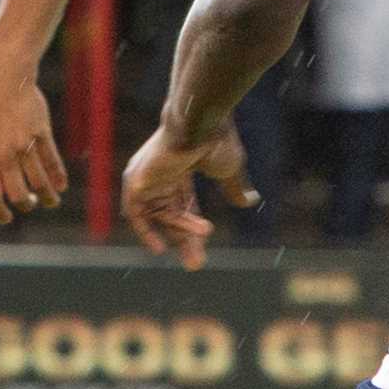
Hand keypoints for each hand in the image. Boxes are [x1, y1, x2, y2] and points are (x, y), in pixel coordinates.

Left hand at [0, 69, 68, 224]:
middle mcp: (4, 154)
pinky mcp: (41, 133)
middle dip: (26, 205)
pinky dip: (58, 177)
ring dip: (47, 197)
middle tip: (30, 204)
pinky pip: (52, 162)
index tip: (7, 218)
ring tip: (51, 202)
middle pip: (19, 195)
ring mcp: (24, 144)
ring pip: (39, 182)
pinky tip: (61, 185)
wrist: (5, 79)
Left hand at [122, 119, 253, 267]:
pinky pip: (137, 213)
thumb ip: (234, 189)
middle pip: (171, 215)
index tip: (202, 251)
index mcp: (182, 167)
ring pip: (160, 216)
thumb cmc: (215, 141)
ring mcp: (148, 176)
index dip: (193, 228)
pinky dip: (145, 231)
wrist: (199, 124)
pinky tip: (159, 248)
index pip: (184, 205)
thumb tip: (252, 200)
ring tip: (199, 249)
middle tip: (196, 264)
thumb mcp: (228, 171)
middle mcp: (162, 173)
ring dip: (179, 234)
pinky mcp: (136, 180)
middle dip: (184, 240)